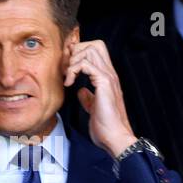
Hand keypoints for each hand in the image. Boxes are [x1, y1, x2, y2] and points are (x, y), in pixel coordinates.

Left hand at [63, 39, 136, 158]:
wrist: (115, 138)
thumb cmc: (106, 127)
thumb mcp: (93, 108)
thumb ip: (88, 97)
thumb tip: (81, 91)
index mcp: (107, 78)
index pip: (96, 50)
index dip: (79, 54)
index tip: (68, 69)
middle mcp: (110, 74)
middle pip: (94, 44)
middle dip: (76, 52)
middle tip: (67, 70)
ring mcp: (108, 77)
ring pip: (90, 50)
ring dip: (74, 60)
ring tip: (68, 77)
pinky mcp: (105, 83)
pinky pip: (87, 64)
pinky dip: (74, 70)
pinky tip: (69, 83)